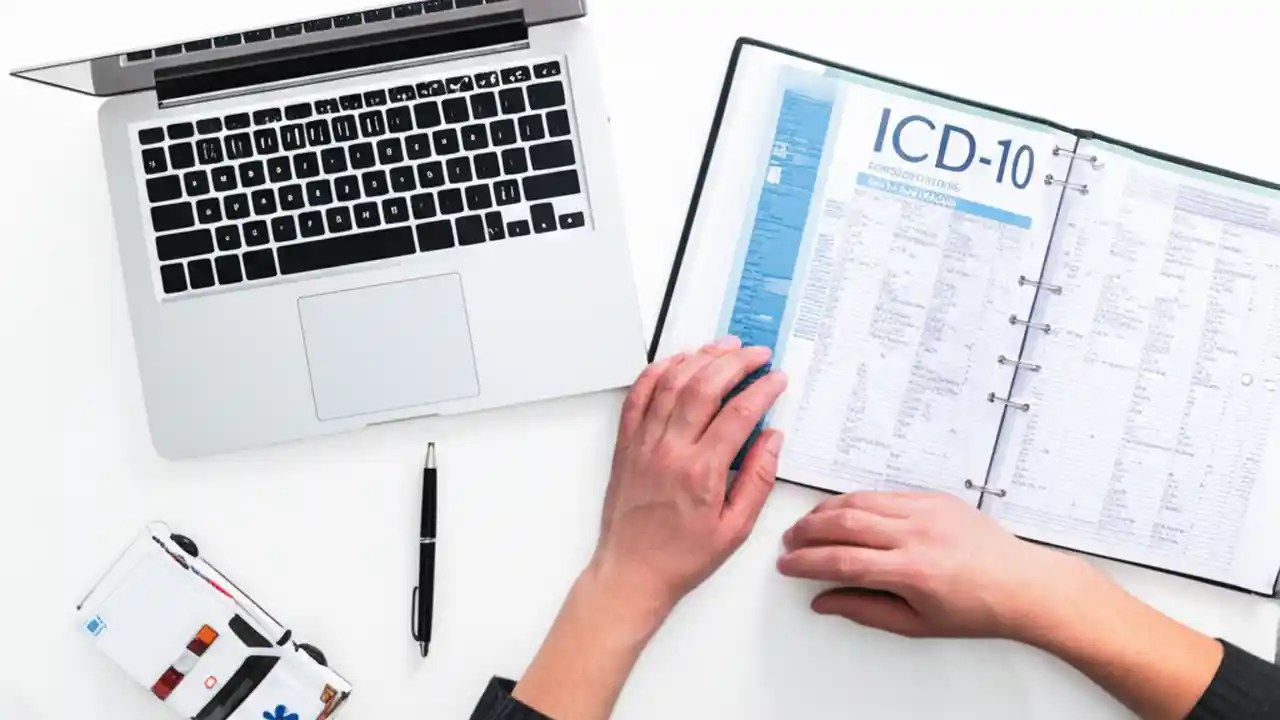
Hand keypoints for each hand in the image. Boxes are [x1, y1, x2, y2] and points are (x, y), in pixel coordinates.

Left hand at [511, 339, 787, 719]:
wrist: (631, 572)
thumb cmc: (681, 557)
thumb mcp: (735, 529)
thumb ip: (757, 480)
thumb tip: (772, 439)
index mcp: (700, 473)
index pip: (738, 414)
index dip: (761, 389)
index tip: (776, 379)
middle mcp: (669, 451)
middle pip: (704, 386)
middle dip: (735, 362)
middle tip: (756, 354)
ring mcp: (643, 443)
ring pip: (671, 383)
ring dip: (699, 357)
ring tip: (722, 346)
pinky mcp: (626, 444)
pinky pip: (639, 396)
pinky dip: (657, 371)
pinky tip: (677, 361)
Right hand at [777, 491, 1099, 642]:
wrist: (1023, 585)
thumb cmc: (977, 609)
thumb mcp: (916, 624)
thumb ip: (864, 610)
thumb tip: (824, 601)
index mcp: (913, 571)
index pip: (842, 561)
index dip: (807, 562)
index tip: (788, 565)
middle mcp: (917, 535)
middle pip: (845, 524)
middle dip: (808, 531)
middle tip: (791, 542)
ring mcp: (927, 511)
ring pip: (860, 501)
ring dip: (826, 511)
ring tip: (809, 524)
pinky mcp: (935, 498)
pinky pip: (884, 494)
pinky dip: (856, 501)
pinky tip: (843, 511)